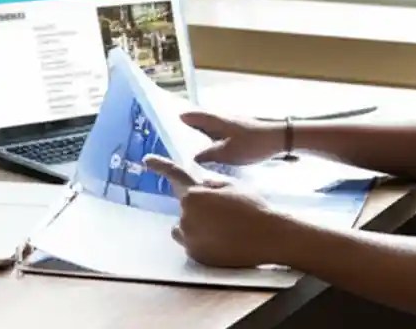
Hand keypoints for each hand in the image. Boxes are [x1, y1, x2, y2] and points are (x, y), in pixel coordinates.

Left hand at [145, 155, 288, 268]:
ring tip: (223, 229)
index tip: (147, 159)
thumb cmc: (253, 207)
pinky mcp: (194, 254)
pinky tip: (222, 241)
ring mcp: (189, 237)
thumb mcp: (233, 186)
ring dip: (196, 225)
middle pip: (185, 207)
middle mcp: (186, 215)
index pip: (174, 176)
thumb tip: (201, 186)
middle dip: (199, 206)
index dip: (160, 166)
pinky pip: (191, 243)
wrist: (268, 237)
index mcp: (195, 194)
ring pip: (184, 227)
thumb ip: (211, 184)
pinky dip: (201, 241)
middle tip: (224, 212)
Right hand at [181, 110, 282, 164]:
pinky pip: (220, 133)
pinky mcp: (241, 132)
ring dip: (202, 132)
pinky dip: (212, 138)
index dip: (184, 118)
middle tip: (176, 134)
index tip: (171, 120)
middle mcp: (223, 119)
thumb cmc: (252, 144)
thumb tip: (193, 157)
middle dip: (190, 125)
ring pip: (212, 127)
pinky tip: (212, 148)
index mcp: (218, 121)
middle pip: (203, 120)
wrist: (279, 139)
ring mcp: (233, 124)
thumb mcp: (227, 152)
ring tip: (190, 143)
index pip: (196, 116)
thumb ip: (209, 154)